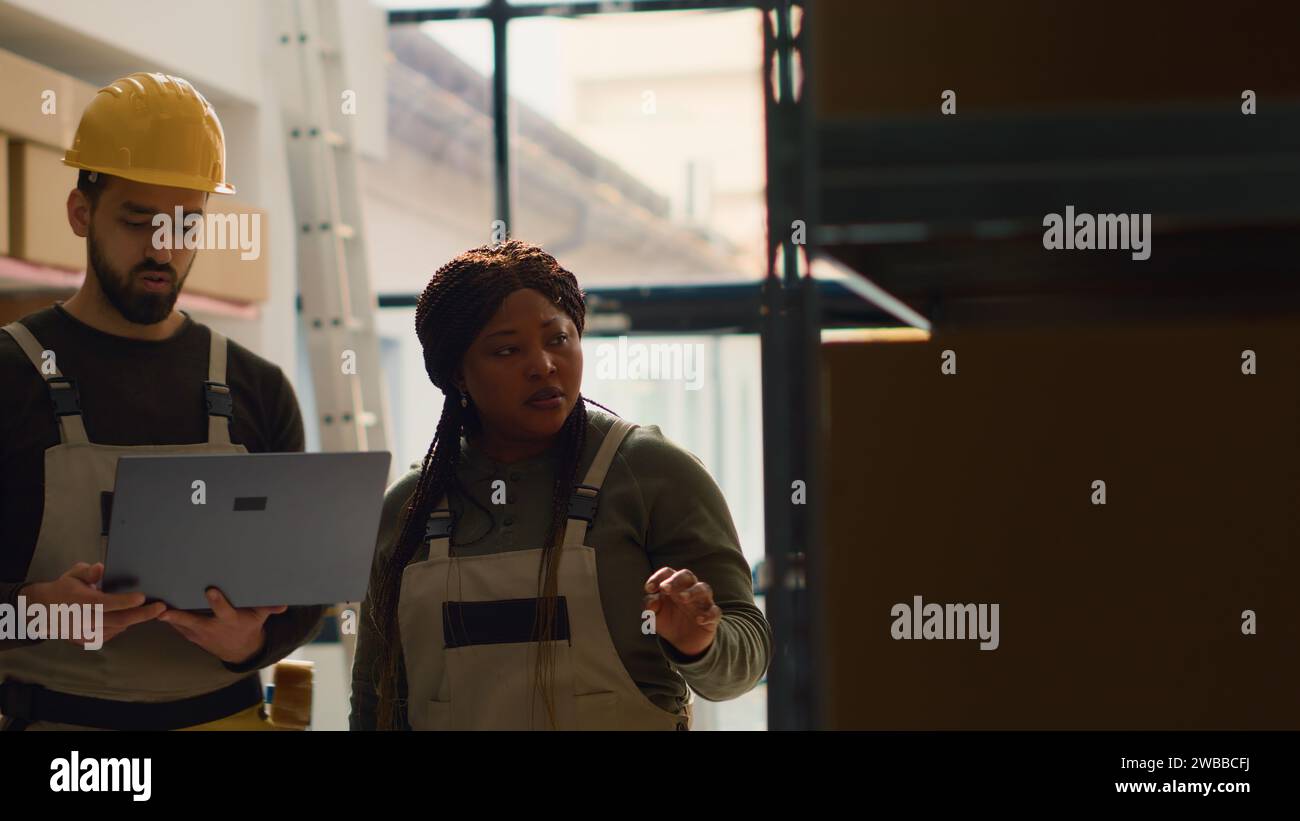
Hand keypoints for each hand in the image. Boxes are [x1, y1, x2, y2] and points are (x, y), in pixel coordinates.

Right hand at [20, 562, 164, 646]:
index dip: (124, 601)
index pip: (105, 603)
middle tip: (161, 607)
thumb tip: (100, 567)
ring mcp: (85, 632)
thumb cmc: (64, 589)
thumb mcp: (73, 575)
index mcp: (81, 601)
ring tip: (152, 610)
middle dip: (142, 614)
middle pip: (117, 620)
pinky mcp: (87, 640)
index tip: (142, 597)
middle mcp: (83, 619)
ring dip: (135, 620)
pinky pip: (111, 634)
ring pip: (117, 628)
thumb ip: (87, 571)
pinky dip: (123, 626)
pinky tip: (131, 617)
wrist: (44, 611)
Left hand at [158, 588, 286, 664]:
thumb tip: (284, 604)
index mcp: (229, 620)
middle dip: (177, 616)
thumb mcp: (259, 617)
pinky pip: (174, 626)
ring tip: (149, 605)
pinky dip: (163, 619)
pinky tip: (151, 608)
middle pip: (192, 621)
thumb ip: (268, 607)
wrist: (238, 651)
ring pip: (179, 624)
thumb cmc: (248, 626)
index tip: (210, 590)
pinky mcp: (189, 634)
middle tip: (163, 609)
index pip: (223, 610)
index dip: (216, 601)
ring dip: (165, 616)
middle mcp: (211, 628)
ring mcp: (198, 633)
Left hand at [643, 567, 721, 658]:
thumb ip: (649, 605)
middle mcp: (689, 589)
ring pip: (703, 589)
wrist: (683, 642)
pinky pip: (715, 611)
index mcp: (674, 585)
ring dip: (692, 592)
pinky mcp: (712, 616)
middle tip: (665, 588)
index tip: (648, 589)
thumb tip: (652, 600)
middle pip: (687, 575)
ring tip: (682, 598)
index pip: (667, 573)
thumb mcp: (654, 615)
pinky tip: (699, 620)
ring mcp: (702, 602)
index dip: (658, 577)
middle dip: (676, 580)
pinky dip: (708, 614)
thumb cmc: (668, 621)